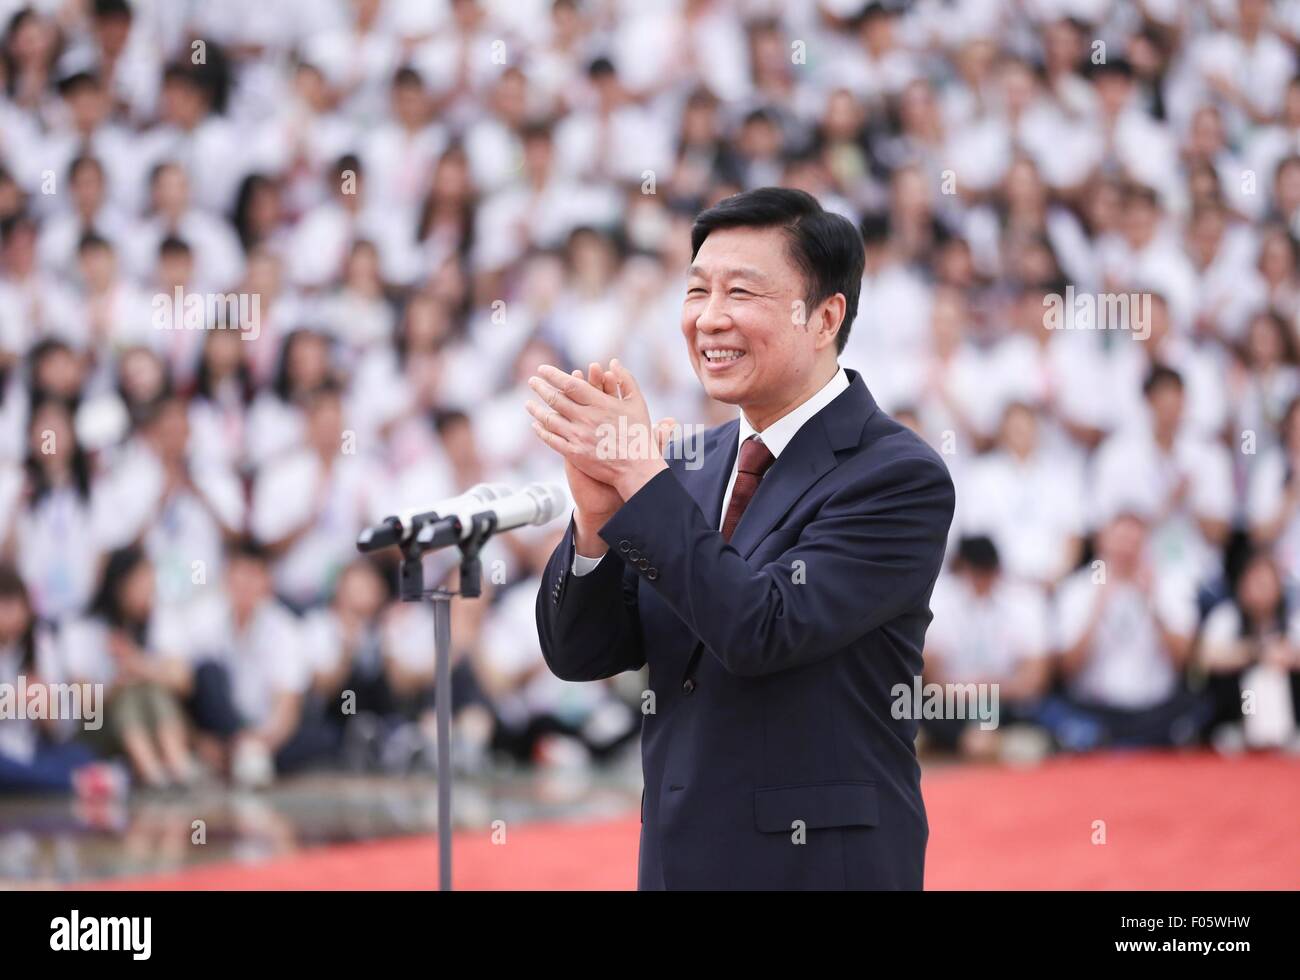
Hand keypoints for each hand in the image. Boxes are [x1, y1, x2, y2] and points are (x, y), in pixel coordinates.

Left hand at [526, 359, 671, 500]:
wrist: (636, 468)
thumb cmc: (639, 433)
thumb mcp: (637, 402)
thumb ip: (625, 379)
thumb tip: (613, 362)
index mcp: (600, 403)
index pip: (570, 384)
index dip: (553, 375)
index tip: (542, 369)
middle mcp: (586, 418)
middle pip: (555, 399)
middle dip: (540, 388)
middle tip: (532, 381)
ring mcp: (578, 436)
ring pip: (549, 419)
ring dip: (536, 409)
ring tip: (528, 403)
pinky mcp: (574, 453)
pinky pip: (551, 440)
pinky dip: (541, 431)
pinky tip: (535, 425)